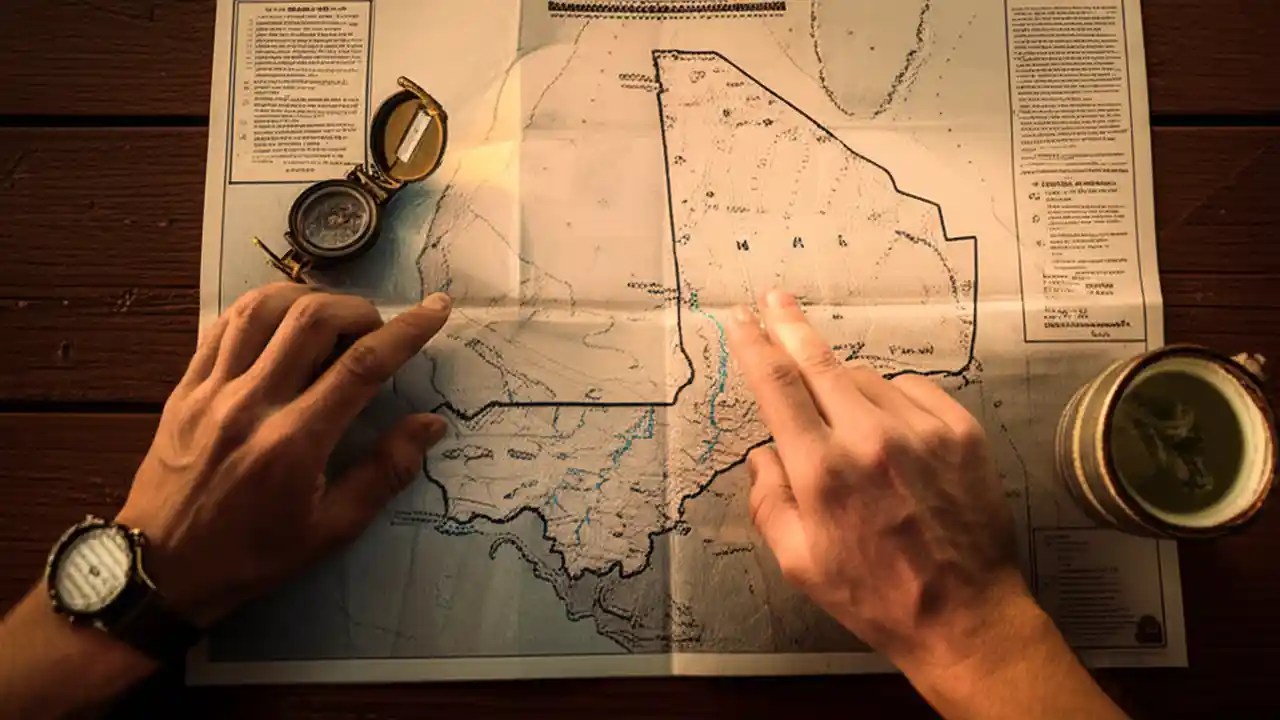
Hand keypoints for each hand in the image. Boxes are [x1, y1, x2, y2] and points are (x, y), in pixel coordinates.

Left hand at [115, 284, 452, 626]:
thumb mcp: (332, 530)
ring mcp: (212, 390)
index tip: (436, 309)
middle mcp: (252, 404)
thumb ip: (385, 472)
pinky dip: (262, 310)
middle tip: (375, 332)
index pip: (361, 366)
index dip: (407, 331)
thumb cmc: (253, 555)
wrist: (163, 569)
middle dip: (359, 310)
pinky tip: (282, 324)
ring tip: (331, 322)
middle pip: (312, 319)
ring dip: (309, 300)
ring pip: (263, 308)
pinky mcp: (185, 387)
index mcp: (294, 443)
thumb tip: (430, 425)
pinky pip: (224, 325)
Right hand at [726, 290, 1028, 673]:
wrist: (965, 616)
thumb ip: (768, 501)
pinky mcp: (962, 432)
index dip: (755, 346)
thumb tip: (763, 455)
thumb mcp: (798, 562)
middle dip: (791, 326)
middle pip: (819, 362)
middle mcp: (870, 439)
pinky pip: (914, 390)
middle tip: (775, 299)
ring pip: (867, 378)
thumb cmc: (873, 596)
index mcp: (821, 471)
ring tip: (845, 419)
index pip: (777, 387)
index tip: (742, 321)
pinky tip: (890, 425)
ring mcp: (921, 430)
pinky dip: (893, 397)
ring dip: (845, 382)